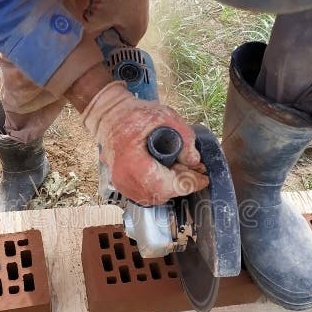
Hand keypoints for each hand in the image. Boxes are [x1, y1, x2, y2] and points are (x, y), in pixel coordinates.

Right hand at [81, 81, 208, 205]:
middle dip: (180, 185)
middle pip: (160, 194)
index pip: (164, 185)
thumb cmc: (133, 114)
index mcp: (132, 161)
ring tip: (178, 169)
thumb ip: (184, 136)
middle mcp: (123, 178)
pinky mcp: (121, 186)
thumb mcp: (165, 116)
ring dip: (170, 187)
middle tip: (192, 170)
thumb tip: (194, 161)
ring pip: (153, 198)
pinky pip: (144, 195)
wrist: (108, 116)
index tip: (203, 178)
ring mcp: (120, 184)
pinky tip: (165, 173)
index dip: (188, 184)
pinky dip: (158, 188)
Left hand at [83, 0, 154, 45]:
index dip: (105, 46)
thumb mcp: (100, 16)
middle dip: (102, 30)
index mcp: (134, 35)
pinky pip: (117, 11)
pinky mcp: (132, 2)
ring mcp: (136, 13)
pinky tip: (100, 2)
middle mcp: (138, 26)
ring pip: (114, 22)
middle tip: (91, 24)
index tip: (93, 40)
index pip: (119, 49)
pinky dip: (107, 9)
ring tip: (94, 12)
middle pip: (115, 35)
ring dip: (103, 18)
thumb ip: (90, 27)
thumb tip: (85, 28)